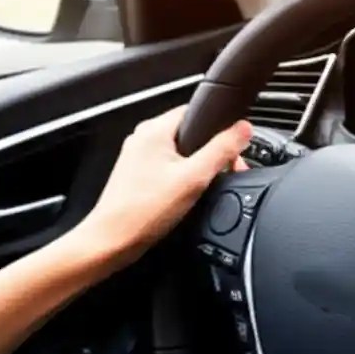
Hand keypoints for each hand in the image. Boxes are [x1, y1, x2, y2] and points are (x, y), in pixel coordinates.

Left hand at [60, 106, 251, 274]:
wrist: (112, 242)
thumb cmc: (143, 212)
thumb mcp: (194, 178)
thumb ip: (221, 150)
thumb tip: (243, 129)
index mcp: (154, 129)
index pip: (197, 112)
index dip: (220, 129)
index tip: (230, 151)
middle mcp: (142, 138)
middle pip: (190, 134)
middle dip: (210, 153)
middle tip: (221, 175)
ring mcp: (137, 157)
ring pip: (179, 153)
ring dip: (195, 168)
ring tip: (199, 189)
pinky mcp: (135, 175)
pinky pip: (167, 168)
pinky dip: (180, 178)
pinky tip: (182, 197)